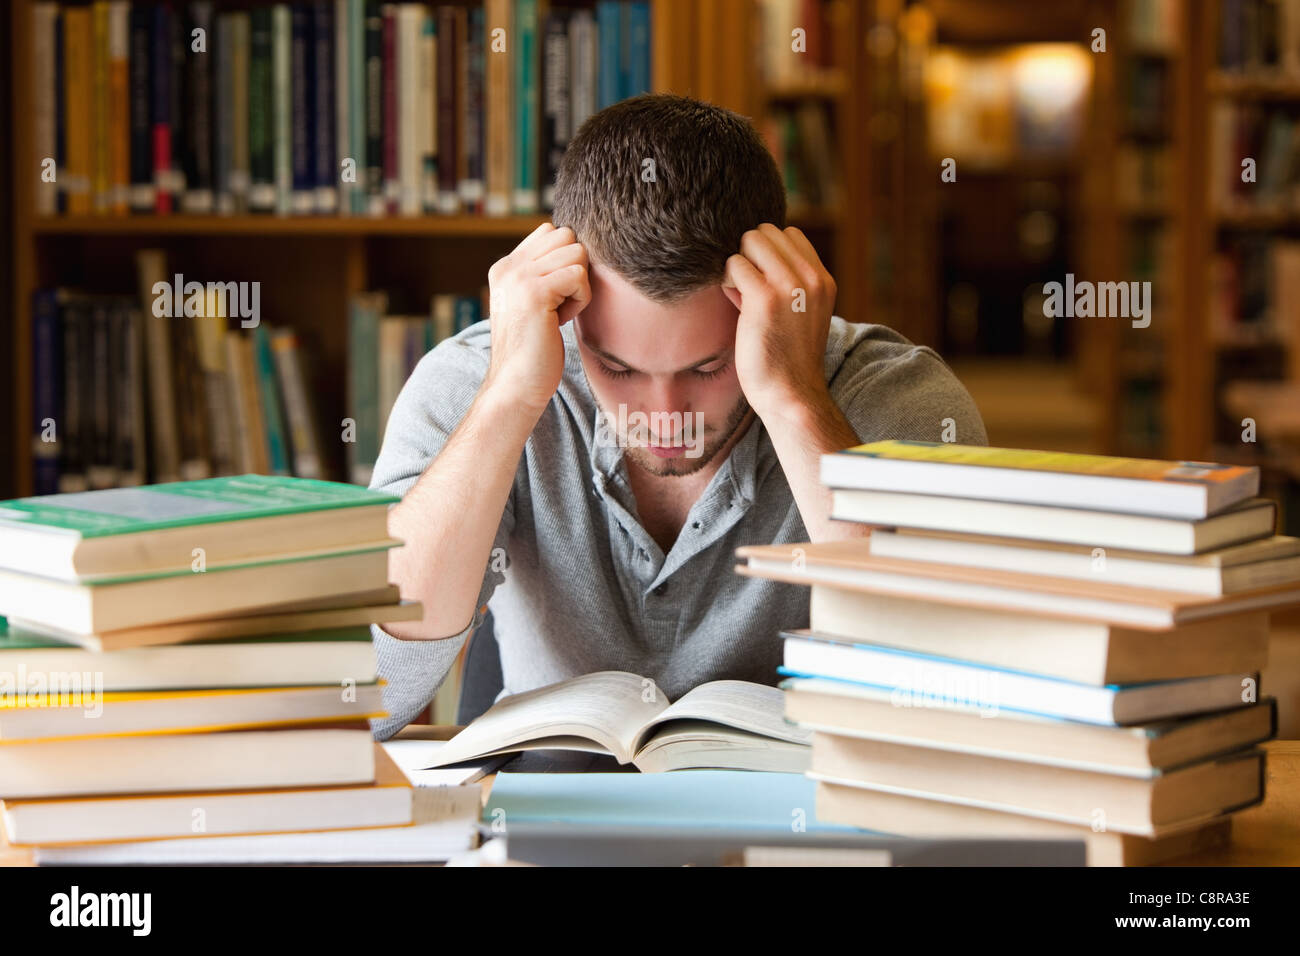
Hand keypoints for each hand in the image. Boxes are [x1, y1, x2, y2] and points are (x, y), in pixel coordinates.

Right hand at [483, 223, 590, 413]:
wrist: (516, 384)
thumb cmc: (534, 350)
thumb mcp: (534, 302)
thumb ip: (545, 274)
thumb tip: (578, 249)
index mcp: (506, 266)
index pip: (551, 232)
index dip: (566, 261)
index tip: (556, 295)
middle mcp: (509, 267)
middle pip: (567, 236)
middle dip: (575, 269)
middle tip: (561, 303)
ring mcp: (519, 277)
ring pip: (576, 252)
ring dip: (579, 286)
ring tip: (560, 312)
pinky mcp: (534, 293)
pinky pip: (579, 276)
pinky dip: (581, 300)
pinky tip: (561, 320)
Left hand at [723, 224, 836, 419]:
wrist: (791, 393)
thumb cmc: (786, 357)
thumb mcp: (799, 313)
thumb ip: (784, 283)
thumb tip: (745, 258)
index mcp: (822, 279)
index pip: (790, 234)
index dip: (768, 252)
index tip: (762, 280)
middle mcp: (811, 278)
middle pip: (767, 231)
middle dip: (751, 254)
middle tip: (748, 287)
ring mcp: (790, 286)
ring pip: (750, 240)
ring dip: (739, 264)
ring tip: (741, 295)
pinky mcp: (765, 298)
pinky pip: (734, 264)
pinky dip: (728, 281)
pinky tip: (734, 303)